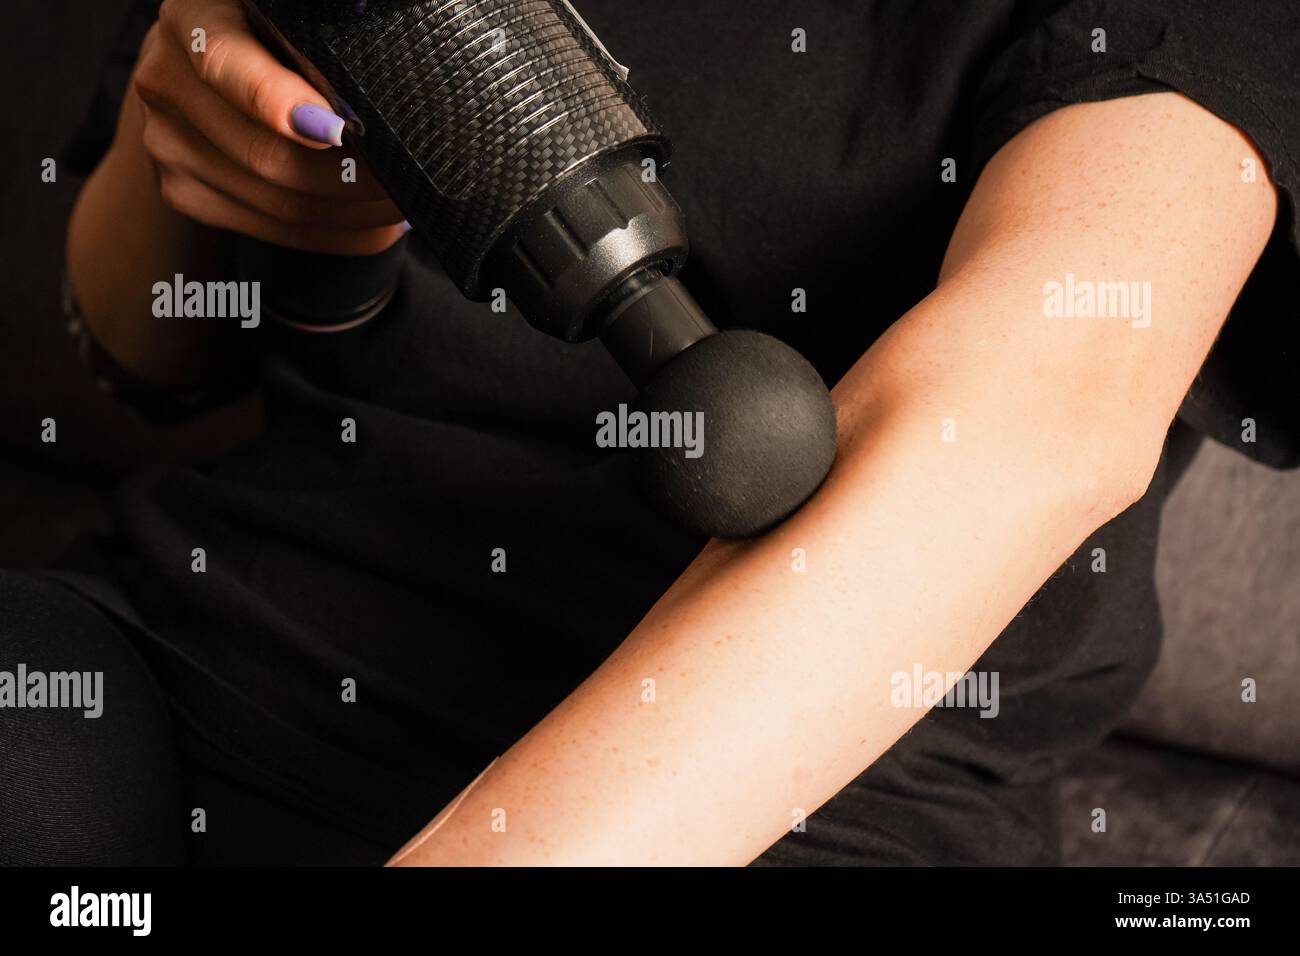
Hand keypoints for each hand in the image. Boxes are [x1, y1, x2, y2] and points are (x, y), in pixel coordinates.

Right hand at [131, 0, 405, 254]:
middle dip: (355, 177)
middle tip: (413, 179)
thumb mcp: (288, 20)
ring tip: (407, 201)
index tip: (340, 130)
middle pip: (268, 156)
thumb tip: (361, 102)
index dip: (281, 104)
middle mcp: (166, 79)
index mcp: (195, 18)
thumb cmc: (272, 34)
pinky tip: (377, 223)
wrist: (205, 68)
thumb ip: (313, 44)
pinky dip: (340, 234)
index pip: (227, 66)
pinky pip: (275, 232)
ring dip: (359, 213)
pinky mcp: (183, 191)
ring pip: (280, 205)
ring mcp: (167, 142)